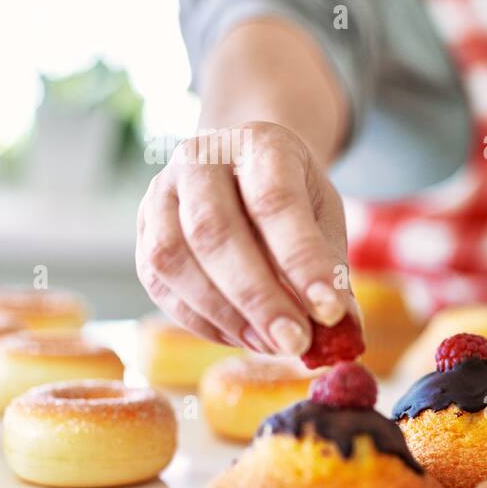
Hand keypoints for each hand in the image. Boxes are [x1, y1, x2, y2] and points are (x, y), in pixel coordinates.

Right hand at [135, 121, 353, 354]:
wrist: (244, 163)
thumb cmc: (293, 194)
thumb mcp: (324, 215)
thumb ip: (330, 267)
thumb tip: (343, 330)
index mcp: (260, 143)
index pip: (275, 202)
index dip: (301, 261)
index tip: (329, 311)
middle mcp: (201, 159)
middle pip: (214, 231)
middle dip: (258, 297)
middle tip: (296, 342)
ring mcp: (162, 192)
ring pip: (174, 259)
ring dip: (225, 313)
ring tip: (271, 344)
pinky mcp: (143, 230)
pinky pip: (159, 283)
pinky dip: (201, 320)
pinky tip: (241, 336)